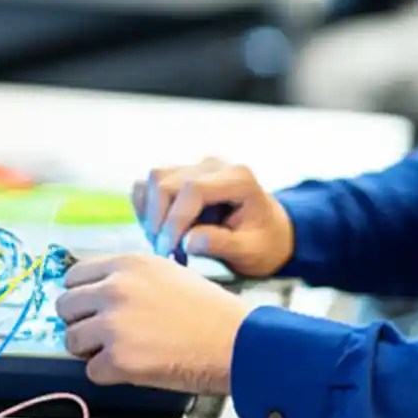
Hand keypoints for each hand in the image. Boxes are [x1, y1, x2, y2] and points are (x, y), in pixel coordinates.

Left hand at [55, 254, 252, 393]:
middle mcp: (115, 289)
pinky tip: (134, 365)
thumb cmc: (208, 310)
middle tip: (104, 332)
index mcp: (127, 264)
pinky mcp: (118, 359)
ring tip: (121, 350)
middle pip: (65, 306)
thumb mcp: (166, 272)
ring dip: (91, 349)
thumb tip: (97, 291)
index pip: (74, 276)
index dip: (81, 295)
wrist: (233, 340)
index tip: (89, 306)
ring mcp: (114, 325)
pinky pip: (91, 370)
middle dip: (81, 322)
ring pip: (71, 340)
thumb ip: (129, 277)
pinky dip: (109, 373)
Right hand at [132, 159, 293, 278]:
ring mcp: (197, 167)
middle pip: (165, 180)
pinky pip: (151, 183)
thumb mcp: (251, 251)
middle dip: (158, 220)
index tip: (170, 251)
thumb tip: (189, 241)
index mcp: (238, 179)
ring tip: (164, 241)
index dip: (174, 221)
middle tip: (165, 251)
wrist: (269, 232)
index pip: (192, 190)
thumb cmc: (263, 242)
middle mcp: (215, 166)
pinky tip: (161, 230)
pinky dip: (147, 207)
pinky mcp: (183, 174)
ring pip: (154, 178)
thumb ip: (222, 244)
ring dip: (150, 212)